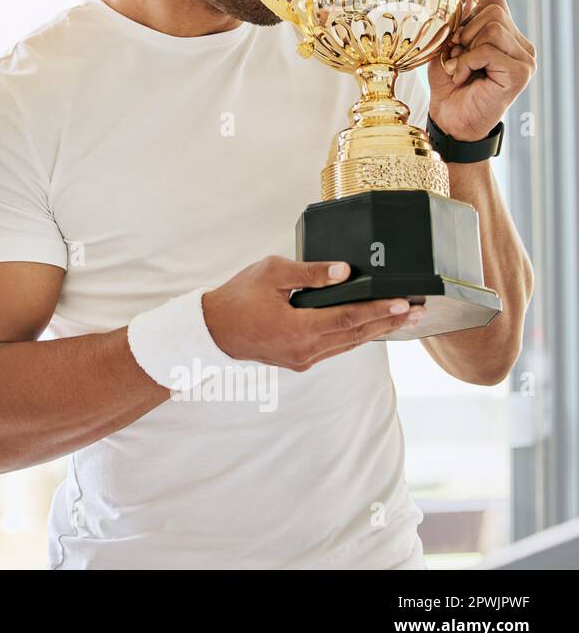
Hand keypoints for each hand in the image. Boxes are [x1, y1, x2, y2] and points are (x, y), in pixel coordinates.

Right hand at [200, 256, 424, 371]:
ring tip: (403, 319)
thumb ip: (309, 273)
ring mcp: (303, 359)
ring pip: (348, 344)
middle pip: (356, 335)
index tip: (404, 302)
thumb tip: (343, 272)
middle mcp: (305, 350)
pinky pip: (336, 347)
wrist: (214, 330)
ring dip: (376, 330)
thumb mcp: (271, 273)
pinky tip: (369, 327)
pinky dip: (356, 336)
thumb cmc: (238, 298)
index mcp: (298, 328)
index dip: (378, 310)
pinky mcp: (300, 360)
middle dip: (389, 321)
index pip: (348, 318)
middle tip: (419, 312)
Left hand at [428, 0, 535, 141]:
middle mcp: (521, 45)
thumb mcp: (448, 48)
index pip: (495, 0)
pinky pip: (488, 50)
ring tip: (461, 69)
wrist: (451, 120)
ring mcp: (525, 59)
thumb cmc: (449, 86)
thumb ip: (458, 23)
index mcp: (507, 35)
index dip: (469, 12)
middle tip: (456, 56)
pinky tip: (463, 77)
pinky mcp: (520, 73)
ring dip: (465, 49)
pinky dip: (467, 62)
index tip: (456, 37)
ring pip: (492, 28)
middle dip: (465, 32)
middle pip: (493, 10)